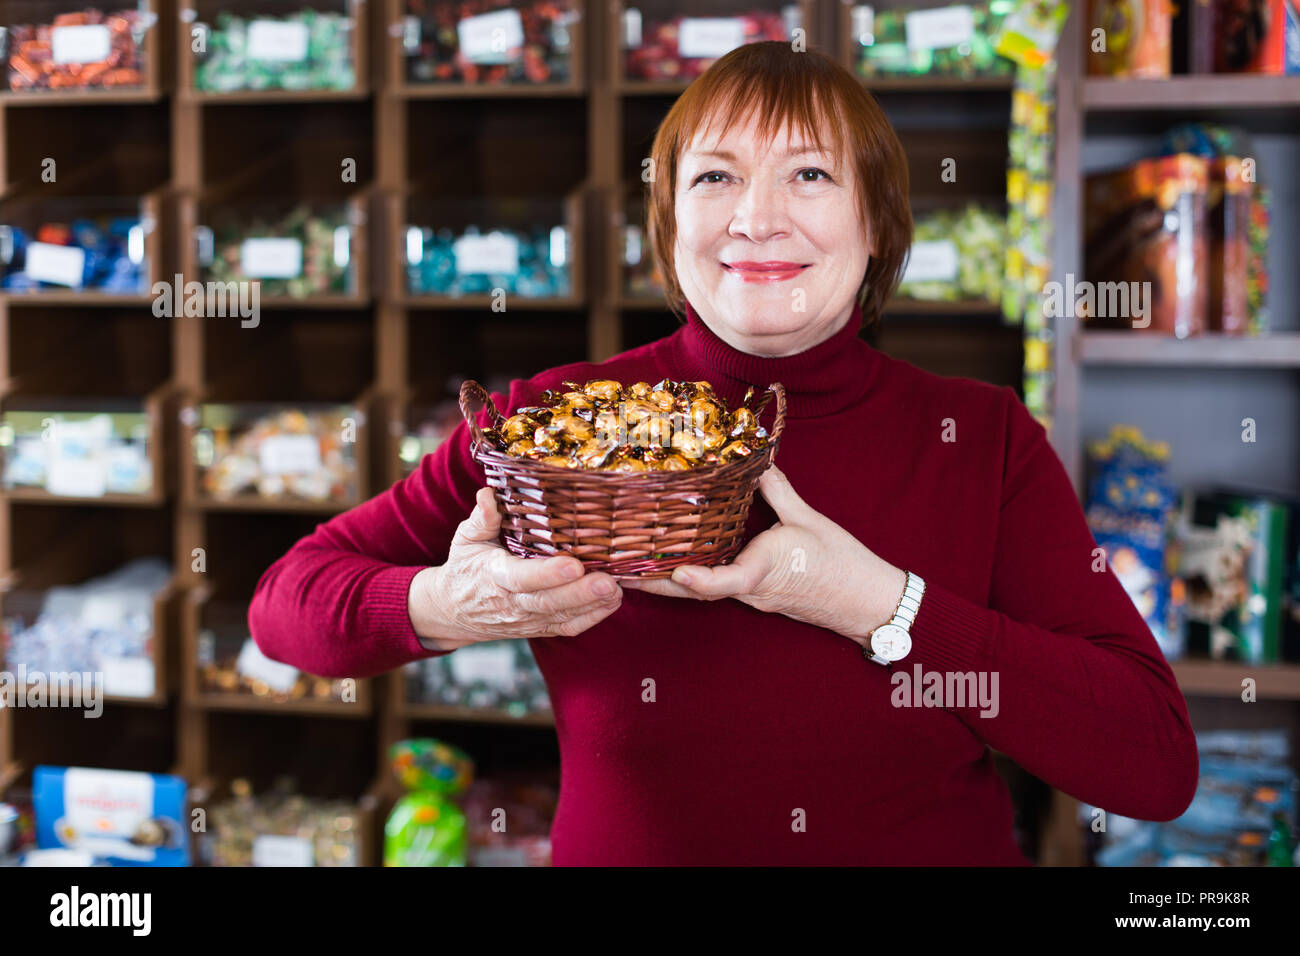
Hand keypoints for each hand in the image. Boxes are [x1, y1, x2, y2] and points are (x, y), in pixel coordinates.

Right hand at [408, 487, 622, 649]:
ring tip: (617, 588)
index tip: (573, 564)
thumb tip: (489, 494)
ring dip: (592, 605)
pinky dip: (593, 617)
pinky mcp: (540, 628)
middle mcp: (512, 603)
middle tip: (609, 581)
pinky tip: (613, 601)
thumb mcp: (466, 539)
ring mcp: (527, 619)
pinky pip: (568, 627)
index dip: (548, 574)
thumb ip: (482, 518)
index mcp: (494, 576)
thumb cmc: (466, 568)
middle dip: (580, 593)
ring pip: (562, 617)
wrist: (455, 611)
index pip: (522, 578)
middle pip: (548, 602)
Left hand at [621, 465, 906, 645]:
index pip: (725, 581)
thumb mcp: (808, 518)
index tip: (675, 571)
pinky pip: (715, 588)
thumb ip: (776, 490)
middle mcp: (750, 589)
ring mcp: (750, 597)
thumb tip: (755, 462)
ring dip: (664, 582)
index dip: (697, 579)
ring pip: (700, 592)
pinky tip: (668, 564)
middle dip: (653, 584)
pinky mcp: (755, 596)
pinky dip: (688, 578)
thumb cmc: (841, 562)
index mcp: (763, 570)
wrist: (866, 601)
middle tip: (614, 572)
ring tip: (627, 567)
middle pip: (694, 591)